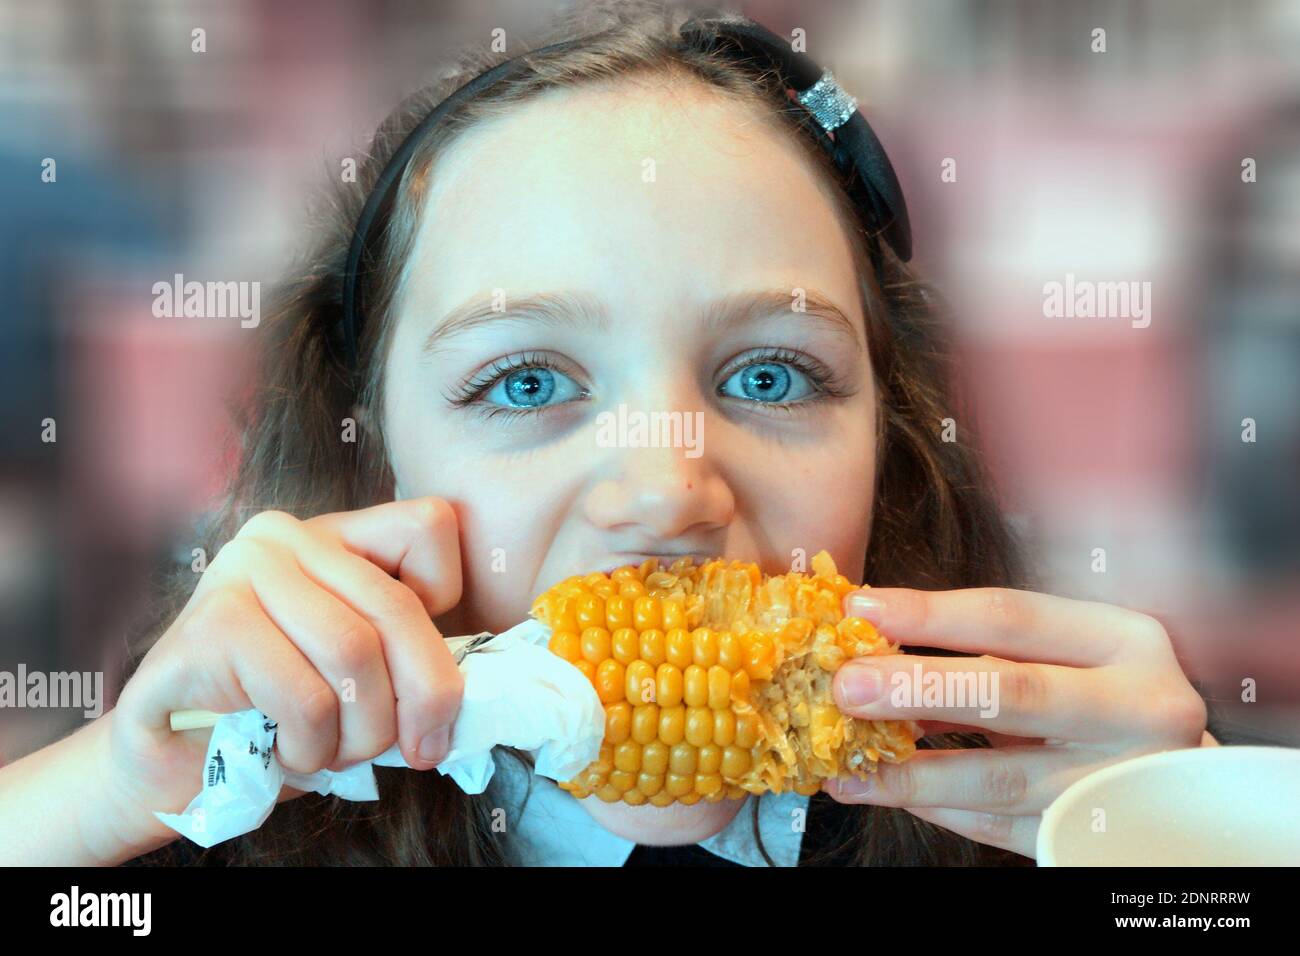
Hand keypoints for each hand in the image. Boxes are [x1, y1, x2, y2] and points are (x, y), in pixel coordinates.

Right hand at [104, 497, 465, 840]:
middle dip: (425, 697)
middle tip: (422, 749)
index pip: (430, 527)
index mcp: (333, 534)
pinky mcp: (210, 626)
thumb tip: (465, 695)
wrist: (174, 763)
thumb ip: (409, 656)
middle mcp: (285, 537)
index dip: (446, 604)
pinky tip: (287, 753)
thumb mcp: (364, 673)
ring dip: (361, 732)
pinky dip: (312, 748)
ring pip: (355, 655)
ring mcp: (240, 573)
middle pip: (398, 608)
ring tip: (334, 752)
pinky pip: (305, 698)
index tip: (430, 680)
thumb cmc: (280, 715)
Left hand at [822, 587, 1208, 858]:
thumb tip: (876, 642)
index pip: (1014, 618)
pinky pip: (1000, 825)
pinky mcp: (1096, 838)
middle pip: (1013, 693)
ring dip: (912, 771)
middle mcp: (1139, 710)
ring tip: (846, 764)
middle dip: (919, 688)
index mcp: (1127, 643)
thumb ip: (990, 648)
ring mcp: (1120, 781)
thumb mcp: (1073, 655)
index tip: (860, 611)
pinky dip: (938, 809)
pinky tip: (887, 791)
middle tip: (847, 686)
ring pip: (1000, 776)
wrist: (1183, 786)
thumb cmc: (1107, 700)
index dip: (930, 614)